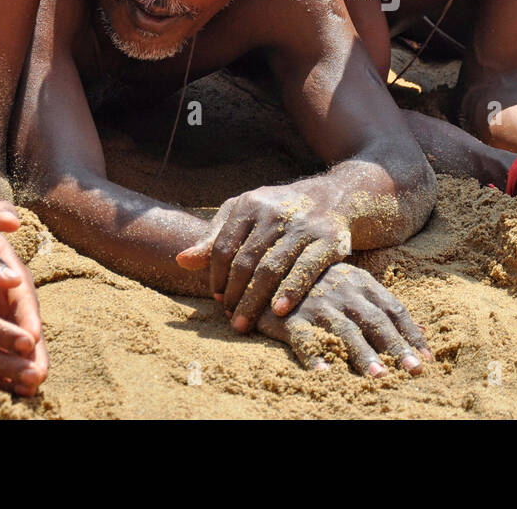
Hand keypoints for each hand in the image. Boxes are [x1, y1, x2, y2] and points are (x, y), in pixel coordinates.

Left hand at [176, 186, 351, 332]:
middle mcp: (275, 211)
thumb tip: (181, 261)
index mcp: (250, 203)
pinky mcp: (329, 238)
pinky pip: (306, 269)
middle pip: (245, 261)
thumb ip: (214, 237)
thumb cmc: (279, 210)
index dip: (216, 278)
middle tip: (230, 319)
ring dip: (255, 300)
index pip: (223, 247)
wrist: (335, 194)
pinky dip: (290, 291)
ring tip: (245, 322)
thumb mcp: (245, 213)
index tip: (218, 299)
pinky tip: (278, 311)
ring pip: (271, 268)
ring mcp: (303, 224)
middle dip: (234, 295)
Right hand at [256, 264, 429, 375]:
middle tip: (413, 371)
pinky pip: (305, 340)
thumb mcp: (355, 286)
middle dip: (396, 347)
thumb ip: (385, 307)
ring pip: (345, 332)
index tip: (427, 360)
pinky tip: (325, 374)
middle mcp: (344, 292)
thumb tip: (422, 330)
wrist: (271, 269)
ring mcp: (318, 305)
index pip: (394, 311)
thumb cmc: (320, 282)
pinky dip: (315, 357)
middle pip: (375, 322)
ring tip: (379, 377)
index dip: (411, 335)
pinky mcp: (291, 318)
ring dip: (363, 355)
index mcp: (362, 283)